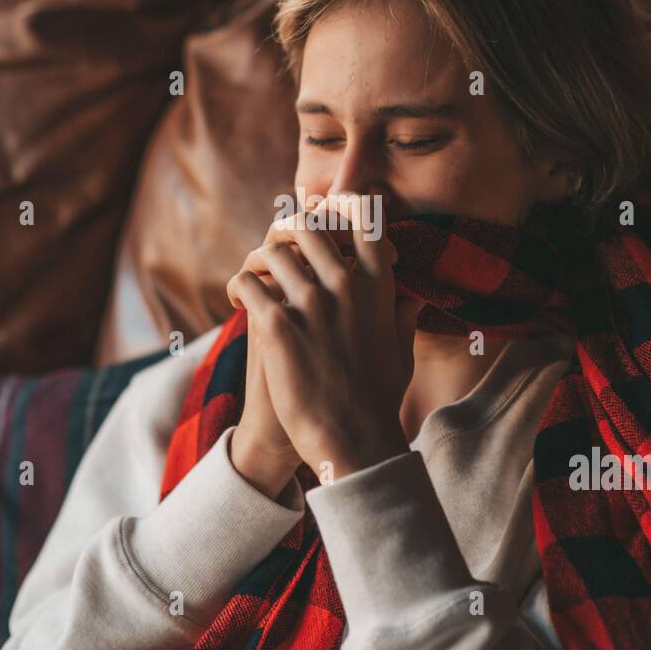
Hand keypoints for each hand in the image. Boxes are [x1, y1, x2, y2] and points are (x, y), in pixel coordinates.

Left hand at [227, 194, 422, 479]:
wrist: (353, 442)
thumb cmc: (377, 402)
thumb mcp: (400, 353)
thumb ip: (403, 319)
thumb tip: (413, 301)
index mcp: (380, 286)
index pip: (365, 218)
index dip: (339, 207)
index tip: (321, 216)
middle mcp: (347, 285)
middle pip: (309, 224)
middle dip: (285, 230)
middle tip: (272, 248)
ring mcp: (313, 304)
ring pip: (271, 250)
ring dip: (256, 260)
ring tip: (250, 280)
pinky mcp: (279, 326)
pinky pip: (248, 282)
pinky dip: (238, 286)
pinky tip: (238, 303)